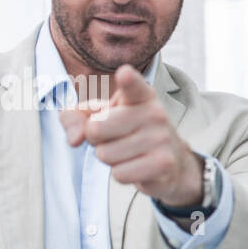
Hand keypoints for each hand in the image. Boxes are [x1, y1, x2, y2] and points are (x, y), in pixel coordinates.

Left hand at [59, 64, 201, 206]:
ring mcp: (161, 139)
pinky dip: (121, 174)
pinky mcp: (163, 164)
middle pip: (96, 129)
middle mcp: (154, 114)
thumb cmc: (130, 134)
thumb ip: (75, 118)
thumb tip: (75, 139)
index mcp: (140, 96)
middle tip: (114, 138)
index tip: (124, 74)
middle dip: (96, 139)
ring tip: (127, 153)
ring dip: (110, 159)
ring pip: (106, 155)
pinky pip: (119, 174)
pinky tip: (136, 166)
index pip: (132, 85)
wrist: (172, 162)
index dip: (127, 80)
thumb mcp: (102, 117)